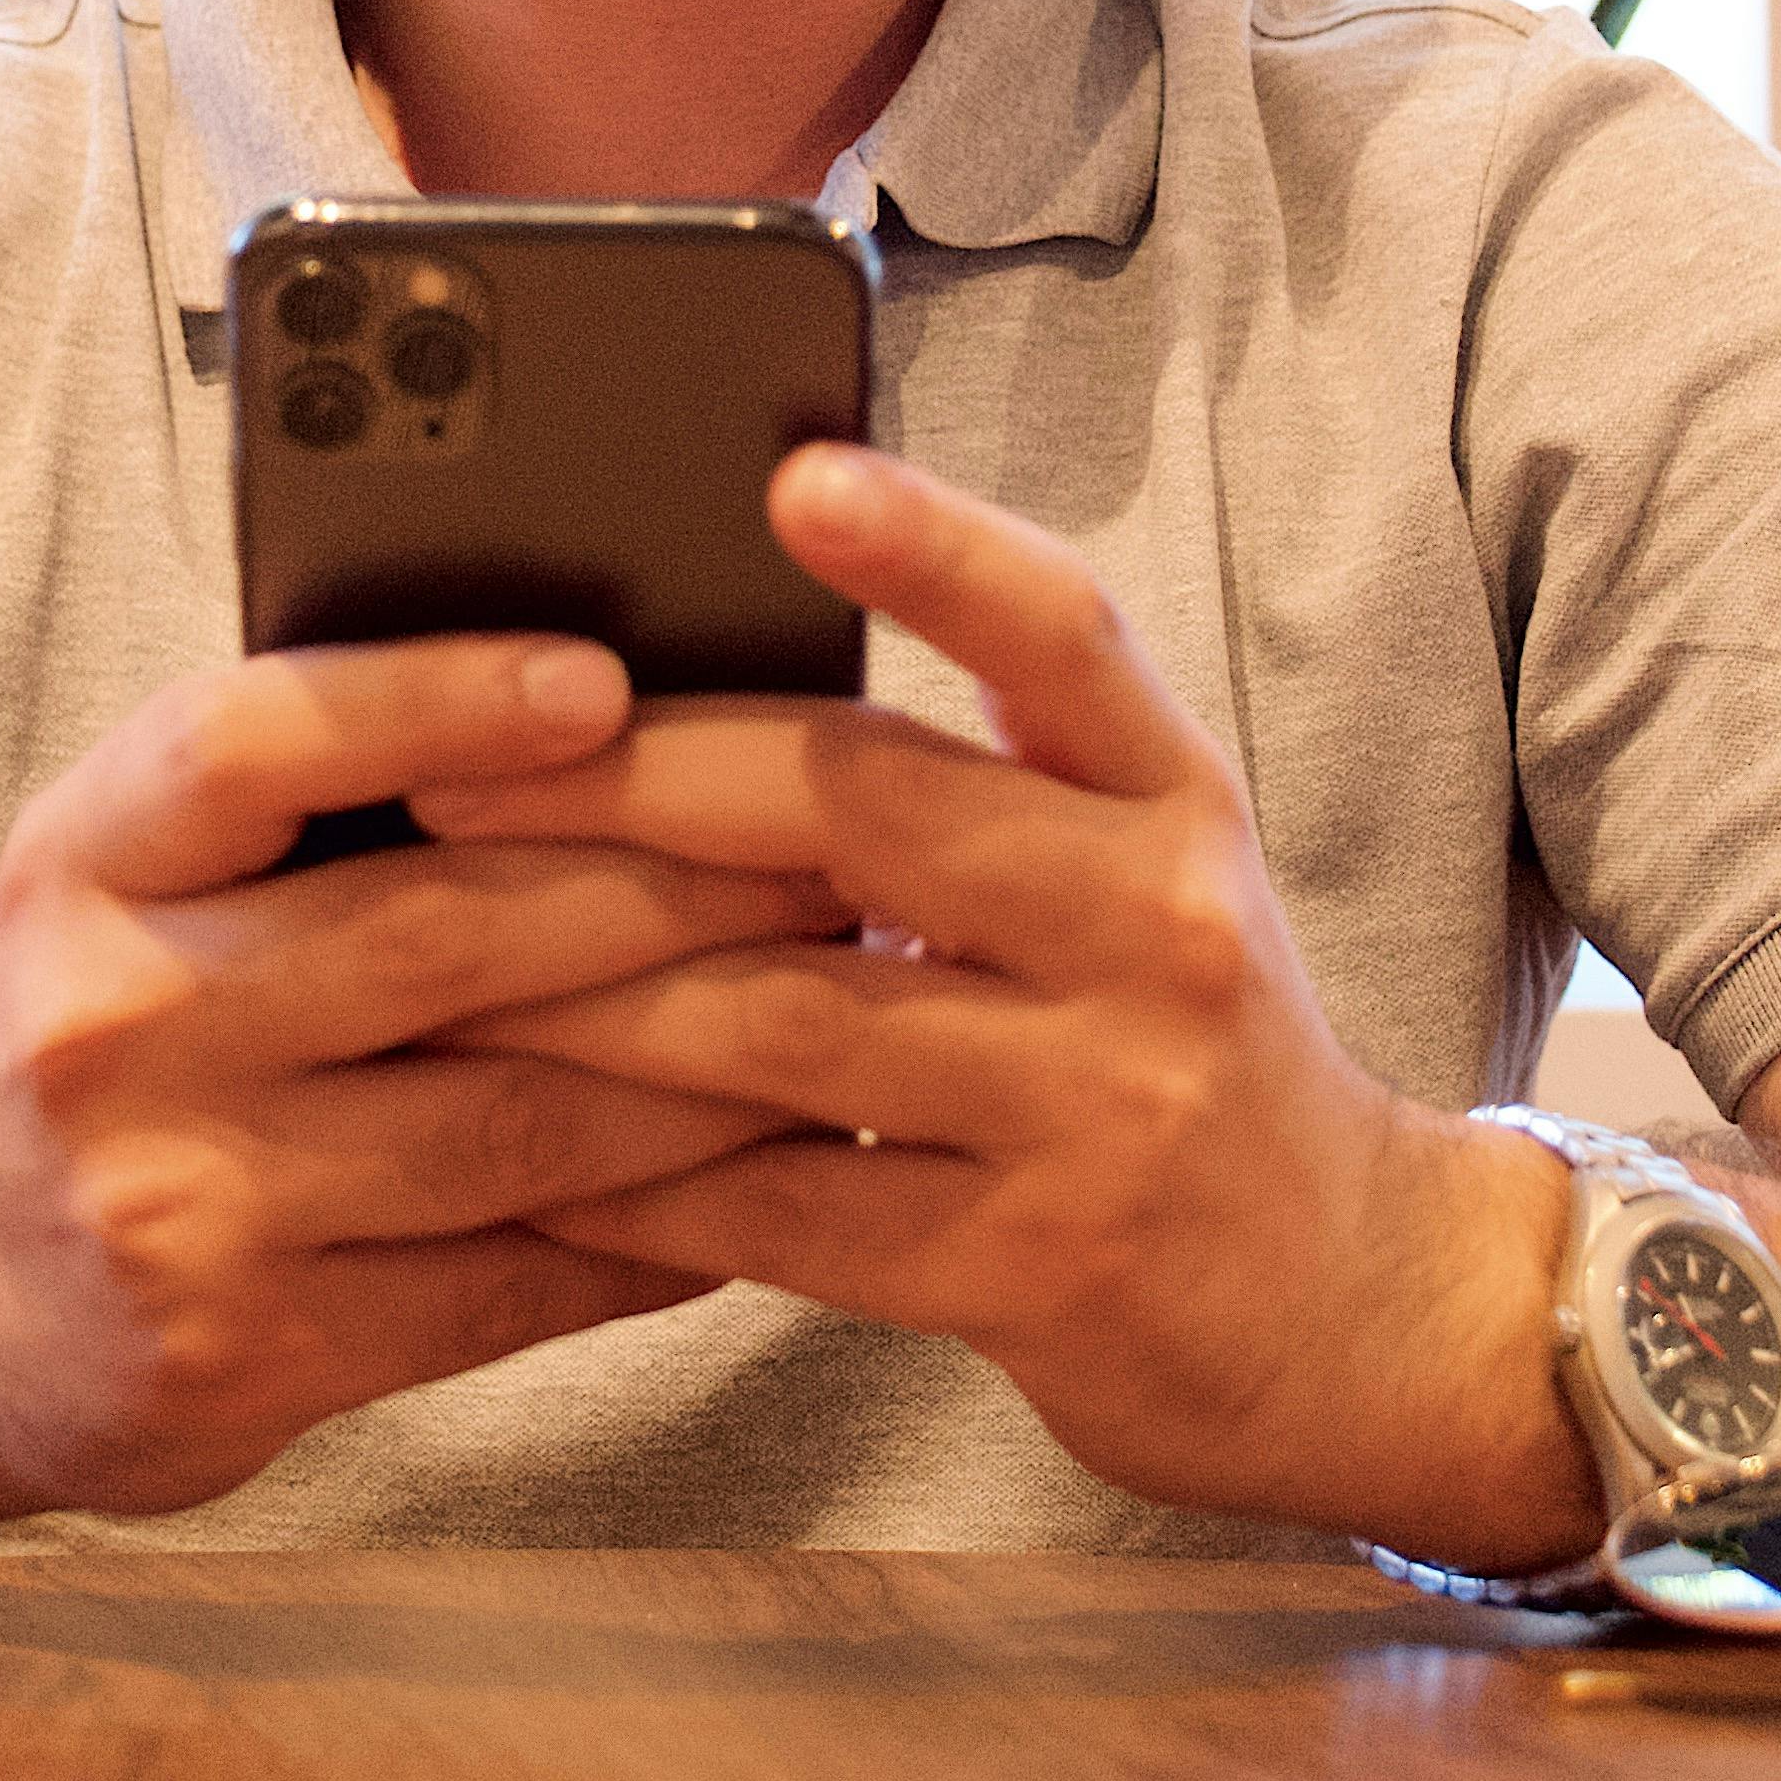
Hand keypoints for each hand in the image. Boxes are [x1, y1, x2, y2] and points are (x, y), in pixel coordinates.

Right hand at [0, 632, 857, 1524]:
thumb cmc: (112, 1035)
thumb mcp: (134, 881)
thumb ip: (302, 798)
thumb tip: (599, 706)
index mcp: (82, 862)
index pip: (249, 744)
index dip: (431, 701)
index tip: (604, 682)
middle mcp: (114, 1024)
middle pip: (436, 931)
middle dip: (667, 887)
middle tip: (830, 850)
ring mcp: (178, 1203)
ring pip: (508, 1118)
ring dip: (704, 1068)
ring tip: (837, 1004)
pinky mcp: (253, 1352)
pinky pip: (510, 1279)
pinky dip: (655, 1227)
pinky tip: (760, 1174)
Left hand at [408, 448, 1600, 1568]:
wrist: (1348, 1306)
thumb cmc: (1170, 1045)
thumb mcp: (1123, 875)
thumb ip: (964, 782)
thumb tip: (681, 674)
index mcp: (1167, 797)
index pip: (1061, 631)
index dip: (932, 547)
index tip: (796, 474)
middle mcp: (1155, 928)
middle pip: (859, 806)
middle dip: (625, 784)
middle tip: (446, 773)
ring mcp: (1104, 1105)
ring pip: (786, 1019)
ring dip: (584, 996)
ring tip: (432, 968)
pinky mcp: (1039, 1270)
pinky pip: (788, 1212)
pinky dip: (641, 1187)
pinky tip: (531, 1165)